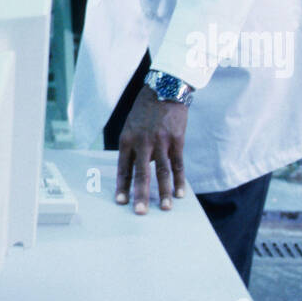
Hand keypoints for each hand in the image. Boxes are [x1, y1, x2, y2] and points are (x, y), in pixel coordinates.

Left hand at [115, 85, 187, 213]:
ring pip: (162, 172)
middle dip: (140, 194)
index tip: (121, 201)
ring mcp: (160, 141)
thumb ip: (134, 147)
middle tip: (140, 212)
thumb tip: (138, 170)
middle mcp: (142, 142)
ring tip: (165, 208)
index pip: (123, 167)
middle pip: (141, 173)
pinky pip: (178, 164)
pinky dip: (179, 180)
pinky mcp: (176, 140)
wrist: (165, 88)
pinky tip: (180, 193)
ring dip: (164, 192)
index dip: (122, 186)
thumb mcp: (132, 125)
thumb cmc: (146, 109)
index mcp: (127, 139)